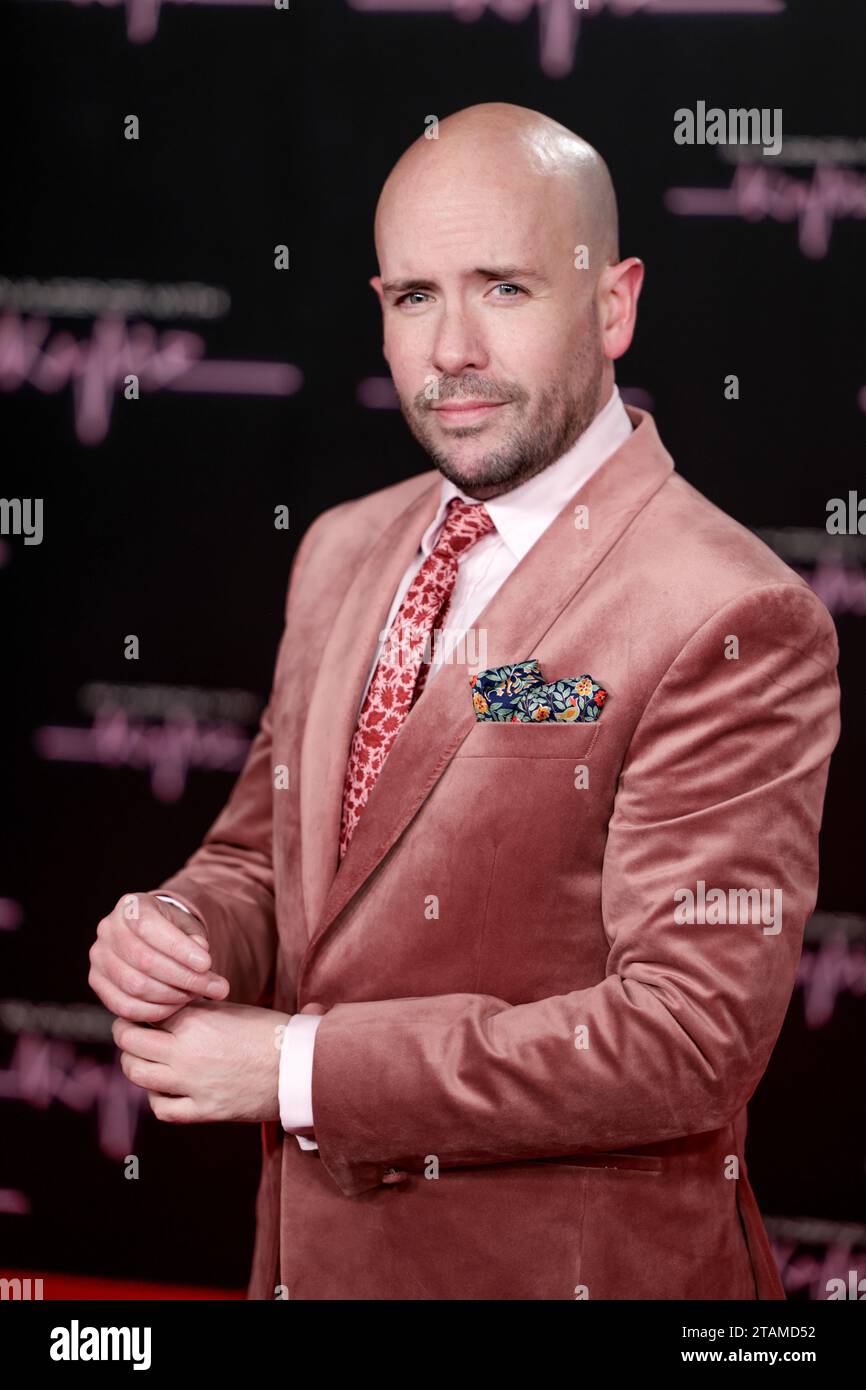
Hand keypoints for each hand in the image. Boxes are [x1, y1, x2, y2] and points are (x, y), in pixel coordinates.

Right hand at [89, 891, 228, 1023]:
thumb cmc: (172, 930)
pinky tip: (176, 1007)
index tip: (207, 964)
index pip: (149, 927)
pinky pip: (124, 1006)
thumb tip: (201, 961)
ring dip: (172, 996)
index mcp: (130, 907)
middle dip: (184, 977)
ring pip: (135, 986)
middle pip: (144, 960)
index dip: (179, 948)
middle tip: (214, 987)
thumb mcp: (188, 926)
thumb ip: (196, 940)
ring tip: (196, 995)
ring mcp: (98, 957)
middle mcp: (108, 929)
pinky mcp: (97, 982)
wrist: (149, 938)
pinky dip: (154, 1011)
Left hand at [113, 1002, 291, 1123]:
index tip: (137, 1007)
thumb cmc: (270, 1032)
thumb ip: (197, 1008)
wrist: (299, 1066)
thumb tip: (171, 1003)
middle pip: (130, 1041)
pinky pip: (161, 1108)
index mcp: (195, 1020)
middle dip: (124, 1033)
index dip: (136, 1006)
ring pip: (137, 1074)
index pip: (145, 1008)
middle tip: (128, 1030)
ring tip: (140, 1059)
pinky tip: (163, 1091)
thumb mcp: (231, 1009)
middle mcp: (186, 1051)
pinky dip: (156, 1099)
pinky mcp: (203, 1110)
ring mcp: (192, 1083)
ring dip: (133, 1064)